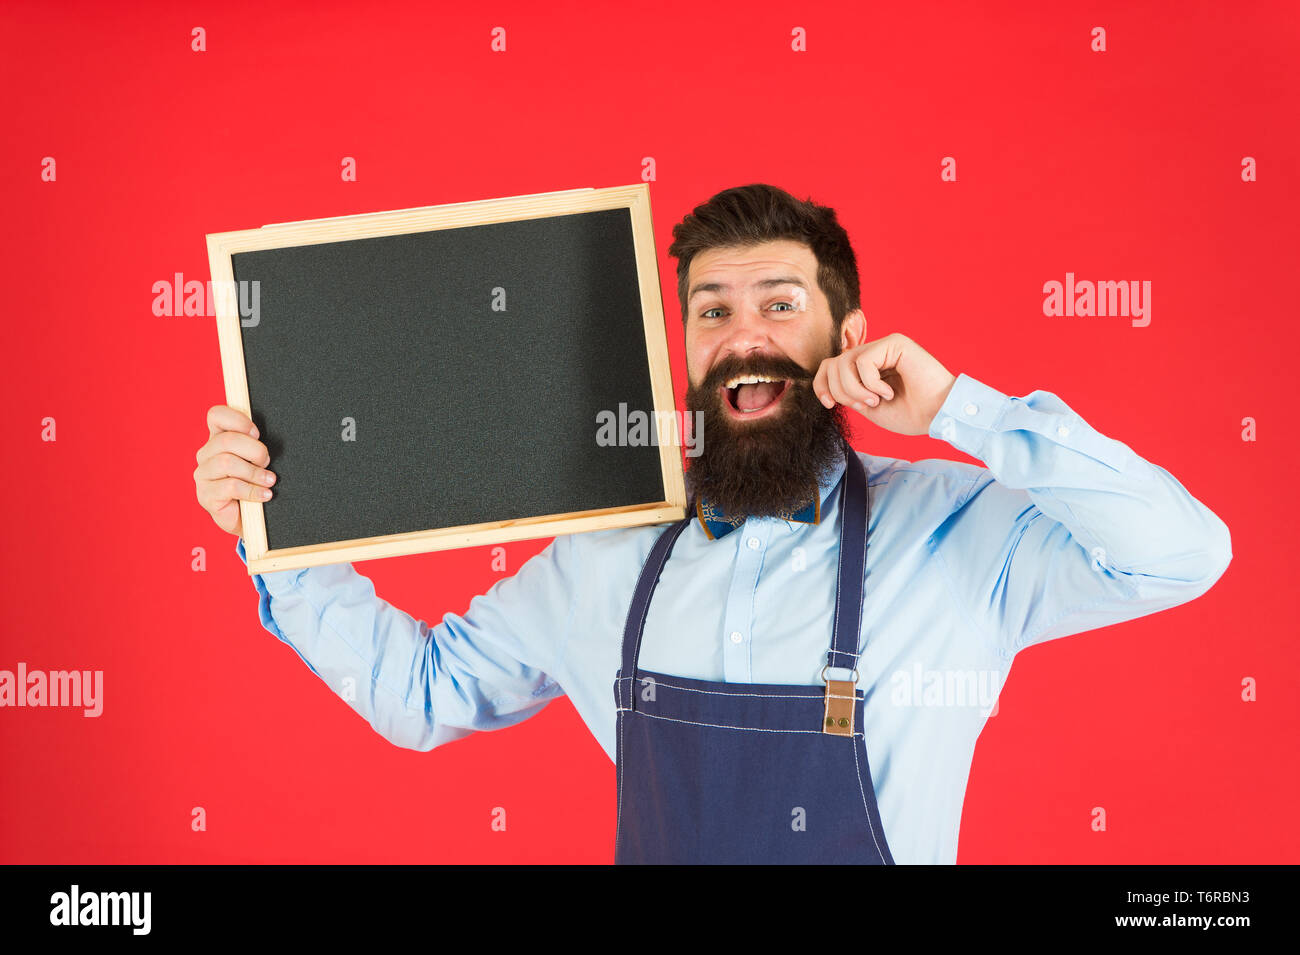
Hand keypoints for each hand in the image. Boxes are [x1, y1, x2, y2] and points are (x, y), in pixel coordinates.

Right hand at [194, 405, 274, 537]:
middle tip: (267, 463)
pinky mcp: (205, 495)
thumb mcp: (259, 459)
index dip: (238, 421)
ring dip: (254, 472)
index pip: (216, 415)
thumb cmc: (257, 483)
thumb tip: (272, 433)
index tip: (257, 434)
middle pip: (227, 440)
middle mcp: (206, 455)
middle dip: (255, 450)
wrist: (253, 519)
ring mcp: (203, 475)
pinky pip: (230, 486)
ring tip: (269, 481)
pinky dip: (252, 490)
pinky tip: (265, 495)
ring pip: (227, 462)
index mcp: (217, 439)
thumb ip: (257, 443)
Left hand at [813, 332, 956, 435]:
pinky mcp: (894, 343)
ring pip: (844, 362)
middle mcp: (874, 353)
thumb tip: (827, 386)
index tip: (829, 404)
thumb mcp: (868, 406)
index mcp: (867, 368)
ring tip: (876, 401)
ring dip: (855, 390)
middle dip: (840, 392)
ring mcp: (884, 346)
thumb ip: (848, 393)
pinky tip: (889, 392)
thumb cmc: (910, 414)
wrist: (938, 415)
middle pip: (832, 364)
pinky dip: (871, 384)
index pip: (829, 366)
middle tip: (864, 406)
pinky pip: (863, 362)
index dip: (821, 385)